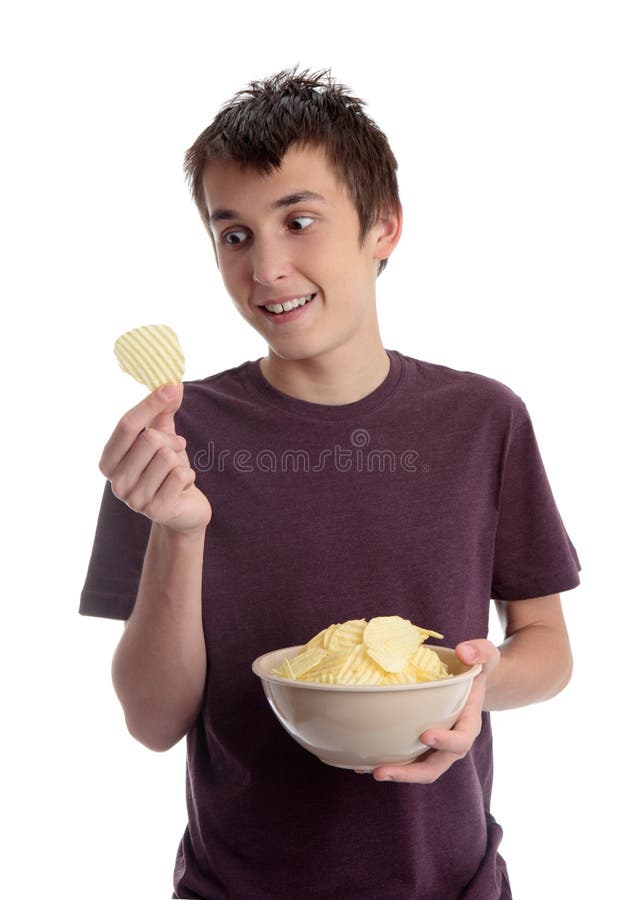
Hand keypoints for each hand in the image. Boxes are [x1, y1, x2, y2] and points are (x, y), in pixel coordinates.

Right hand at [99, 383, 211, 534]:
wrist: (184, 510)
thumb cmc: (167, 471)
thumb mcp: (162, 439)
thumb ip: (162, 412)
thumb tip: (172, 383)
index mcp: (108, 462)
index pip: (126, 425)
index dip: (149, 404)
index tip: (170, 386)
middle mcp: (116, 482)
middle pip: (150, 439)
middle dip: (170, 440)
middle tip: (174, 450)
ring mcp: (134, 499)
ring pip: (167, 457)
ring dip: (180, 460)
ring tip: (176, 470)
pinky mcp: (157, 510)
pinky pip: (181, 474)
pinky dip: (188, 475)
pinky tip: (183, 486)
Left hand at [359, 640, 500, 782]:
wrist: (471, 683)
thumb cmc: (475, 669)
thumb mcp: (486, 656)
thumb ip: (480, 652)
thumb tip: (463, 651)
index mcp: (468, 725)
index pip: (461, 740)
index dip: (445, 742)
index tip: (425, 734)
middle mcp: (451, 743)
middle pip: (433, 767)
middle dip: (409, 773)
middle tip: (382, 771)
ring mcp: (434, 748)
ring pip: (417, 769)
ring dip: (395, 773)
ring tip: (369, 771)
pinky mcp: (420, 745)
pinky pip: (405, 760)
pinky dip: (386, 763)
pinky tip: (361, 764)